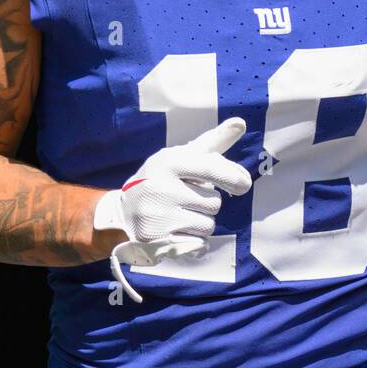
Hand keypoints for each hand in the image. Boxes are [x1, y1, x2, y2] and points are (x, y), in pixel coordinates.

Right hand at [93, 118, 250, 300]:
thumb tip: (241, 122)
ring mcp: (158, 216)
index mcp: (168, 162)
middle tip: (187, 200)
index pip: (210, 168)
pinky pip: (199, 245)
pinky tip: (176, 232)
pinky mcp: (158, 241)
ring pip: (208, 225)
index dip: (232, 177)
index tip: (244, 185)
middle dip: (207, 203)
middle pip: (214, 202)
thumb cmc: (162, 180)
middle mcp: (160, 187)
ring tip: (179, 216)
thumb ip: (213, 143)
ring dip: (201, 223)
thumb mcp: (181, 157)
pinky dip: (195, 242)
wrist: (122, 215)